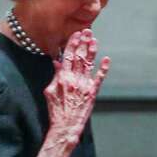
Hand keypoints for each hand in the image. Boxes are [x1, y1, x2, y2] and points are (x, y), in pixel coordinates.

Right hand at [43, 29, 109, 147]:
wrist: (66, 126)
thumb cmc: (56, 111)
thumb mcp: (49, 92)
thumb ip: (55, 76)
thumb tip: (56, 62)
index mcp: (63, 78)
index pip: (67, 56)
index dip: (72, 44)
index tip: (75, 34)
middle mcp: (75, 80)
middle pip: (79, 57)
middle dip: (83, 43)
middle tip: (86, 31)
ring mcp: (85, 86)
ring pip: (89, 64)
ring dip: (92, 51)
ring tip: (94, 39)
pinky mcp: (93, 92)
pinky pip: (99, 78)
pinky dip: (103, 68)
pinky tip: (106, 59)